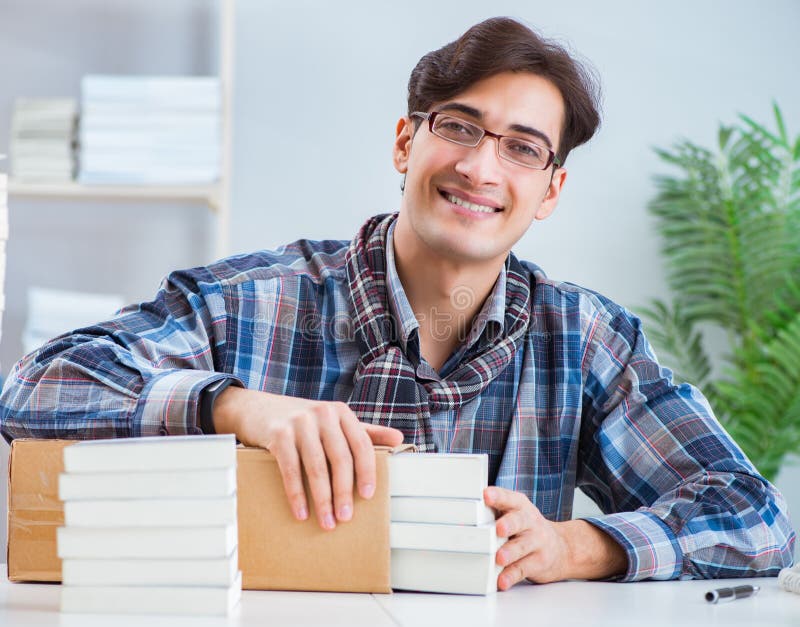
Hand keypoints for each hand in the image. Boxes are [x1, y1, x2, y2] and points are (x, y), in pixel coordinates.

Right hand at [212, 387, 403, 529]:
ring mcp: (299, 423)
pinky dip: (297, 494)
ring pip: (316, 467)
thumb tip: (399, 439)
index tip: (368, 496)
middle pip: (340, 459)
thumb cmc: (301, 420)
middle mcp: (322, 414)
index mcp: (341, 412)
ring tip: (326, 521)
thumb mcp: (333, 421)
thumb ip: (365, 431)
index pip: (361, 444)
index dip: (366, 471)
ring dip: (322, 499)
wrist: (257, 408)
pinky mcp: (278, 434)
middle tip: (345, 517)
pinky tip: (301, 512)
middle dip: (344, 492)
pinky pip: (291, 469)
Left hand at [484, 486, 626, 589]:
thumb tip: (464, 511)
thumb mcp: (516, 512)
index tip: (486, 495)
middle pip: (519, 520)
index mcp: (520, 506)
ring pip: (522, 546)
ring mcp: (536, 542)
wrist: (562, 548)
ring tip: (499, 558)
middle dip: (509, 524)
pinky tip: (502, 581)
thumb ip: (495, 510)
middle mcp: (530, 522)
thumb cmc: (528, 528)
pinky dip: (511, 575)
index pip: (509, 498)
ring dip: (510, 552)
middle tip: (498, 528)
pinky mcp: (538, 563)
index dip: (498, 496)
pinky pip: (523, 569)